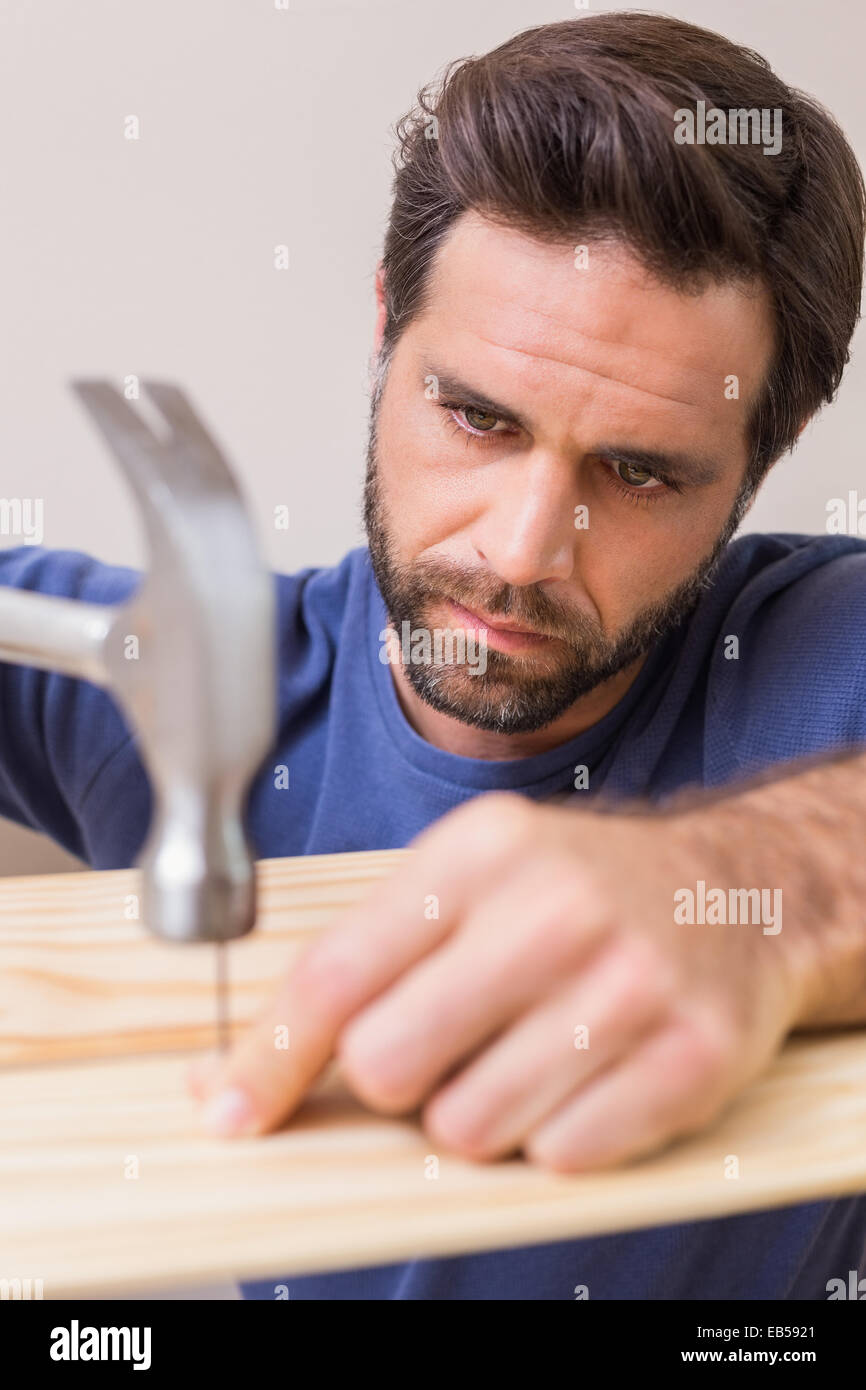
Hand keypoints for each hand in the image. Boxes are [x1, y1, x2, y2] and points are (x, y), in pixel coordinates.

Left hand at [189, 791, 810, 1169]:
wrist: (739, 890)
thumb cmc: (583, 888)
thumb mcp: (476, 873)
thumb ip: (372, 950)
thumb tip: (243, 1068)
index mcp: (483, 851)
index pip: (336, 974)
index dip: (270, 1058)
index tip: (231, 1110)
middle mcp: (555, 910)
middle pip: (388, 1063)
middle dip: (397, 1079)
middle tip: (444, 1046)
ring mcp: (630, 984)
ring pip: (467, 1127)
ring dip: (480, 1111)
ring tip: (529, 1051)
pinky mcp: (691, 1056)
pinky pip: (558, 1155)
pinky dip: (555, 1134)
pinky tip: (588, 1074)